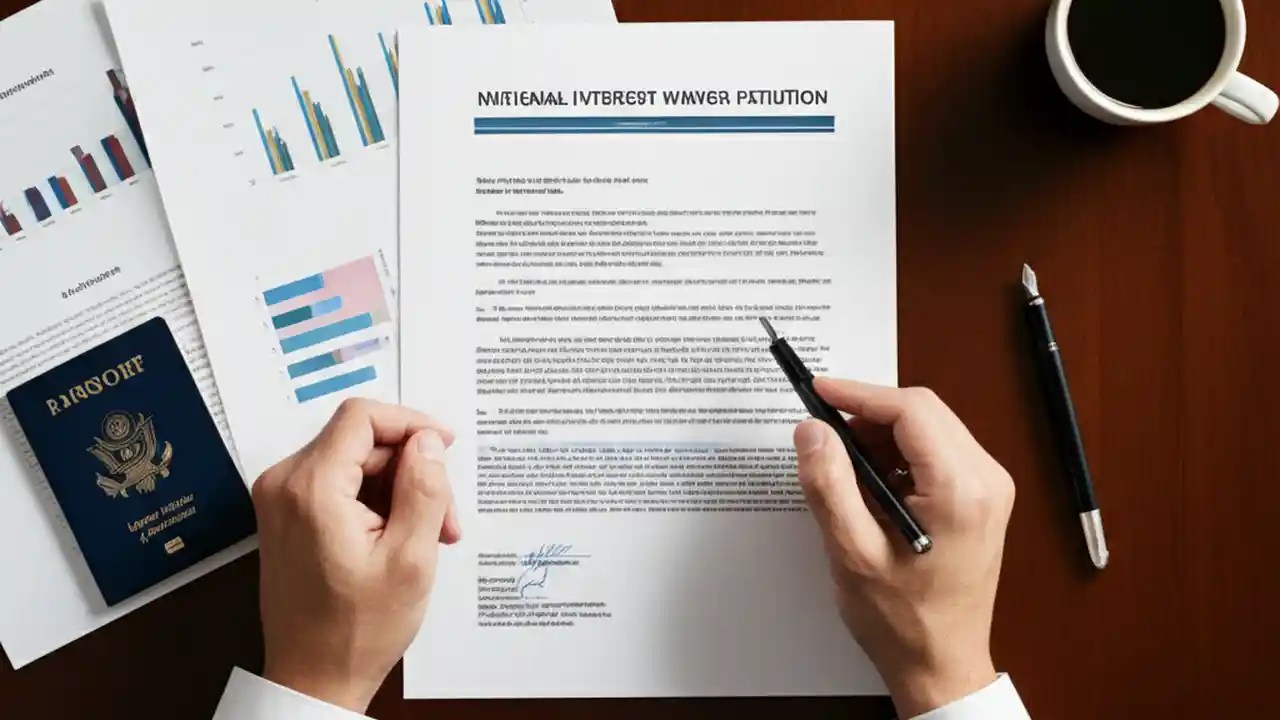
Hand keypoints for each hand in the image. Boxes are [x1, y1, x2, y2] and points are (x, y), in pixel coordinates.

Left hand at [251, 399, 461, 711]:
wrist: (313, 677)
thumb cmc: (356, 630)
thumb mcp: (411, 559)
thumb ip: (424, 489)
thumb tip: (428, 442)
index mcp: (311, 488)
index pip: (362, 417)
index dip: (411, 423)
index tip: (444, 445)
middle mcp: (284, 484)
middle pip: (363, 442)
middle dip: (412, 471)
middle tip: (445, 518)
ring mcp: (281, 499)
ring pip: (356, 463)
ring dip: (398, 489)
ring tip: (428, 536)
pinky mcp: (287, 514)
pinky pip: (340, 484)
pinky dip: (376, 501)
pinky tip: (400, 537)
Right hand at [793, 378, 1013, 717]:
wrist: (941, 663)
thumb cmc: (902, 620)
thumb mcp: (852, 553)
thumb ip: (830, 486)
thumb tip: (812, 430)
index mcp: (962, 490)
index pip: (912, 410)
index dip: (860, 394)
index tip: (818, 391)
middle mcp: (987, 480)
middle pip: (923, 412)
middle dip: (868, 415)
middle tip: (824, 437)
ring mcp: (989, 487)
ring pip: (928, 428)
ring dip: (882, 436)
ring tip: (846, 473)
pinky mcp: (981, 496)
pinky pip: (936, 451)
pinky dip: (898, 455)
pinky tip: (872, 487)